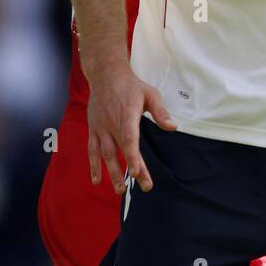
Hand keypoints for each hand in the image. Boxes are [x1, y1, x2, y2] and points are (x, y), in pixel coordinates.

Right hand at [86, 61, 176, 191]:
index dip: (131, 156)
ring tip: (120, 190)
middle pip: (120, 150)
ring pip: (105, 154)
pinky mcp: (94, 129)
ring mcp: (100, 127)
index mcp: (126, 113)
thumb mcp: (150, 93)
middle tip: (144, 187)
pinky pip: (92, 150)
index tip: (137, 173)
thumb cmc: (131, 86)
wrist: (105, 75)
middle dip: (130, 170)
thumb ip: (161, 111)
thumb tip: (173, 127)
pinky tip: (97, 181)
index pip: (129, 138)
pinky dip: (93, 165)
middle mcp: (111, 123)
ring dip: (112, 173)